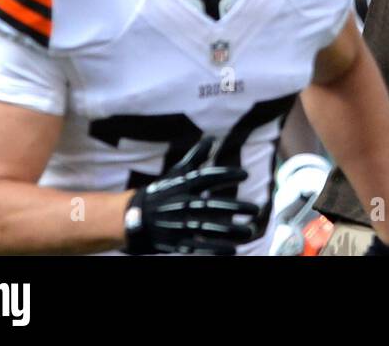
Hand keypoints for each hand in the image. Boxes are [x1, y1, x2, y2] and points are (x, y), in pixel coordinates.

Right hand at [122, 136, 258, 254]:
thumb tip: (211, 138)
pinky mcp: (175, 242)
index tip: (246, 175)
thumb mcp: (176, 174)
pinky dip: (214, 249)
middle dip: (235, 208)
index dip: (226, 175)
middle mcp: (181, 204)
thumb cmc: (162, 192)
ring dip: (230, 231)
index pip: (207, 178)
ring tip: (250, 231)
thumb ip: (195, 157)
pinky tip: (233, 250)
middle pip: (212, 206)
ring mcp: (178, 224)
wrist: (132, 218)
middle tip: (256, 209)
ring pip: (208, 228)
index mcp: (183, 186)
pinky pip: (197, 247)